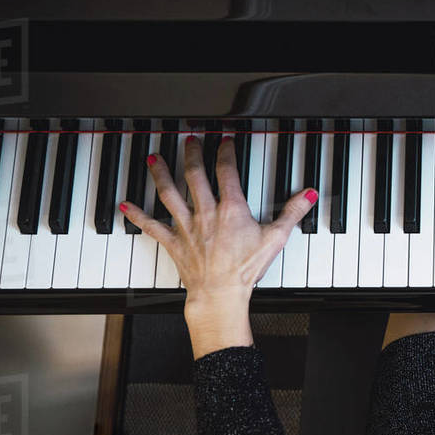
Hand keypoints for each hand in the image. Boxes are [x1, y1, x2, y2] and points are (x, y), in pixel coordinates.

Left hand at [119, 135, 315, 357]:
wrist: (221, 295)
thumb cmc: (245, 269)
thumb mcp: (276, 238)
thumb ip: (292, 212)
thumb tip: (308, 195)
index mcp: (231, 209)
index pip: (227, 171)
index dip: (225, 152)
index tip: (225, 141)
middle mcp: (205, 213)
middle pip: (195, 176)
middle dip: (191, 154)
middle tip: (189, 140)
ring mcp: (187, 227)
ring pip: (170, 193)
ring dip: (160, 174)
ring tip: (154, 158)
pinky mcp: (174, 242)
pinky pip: (152, 226)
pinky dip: (137, 215)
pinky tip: (126, 205)